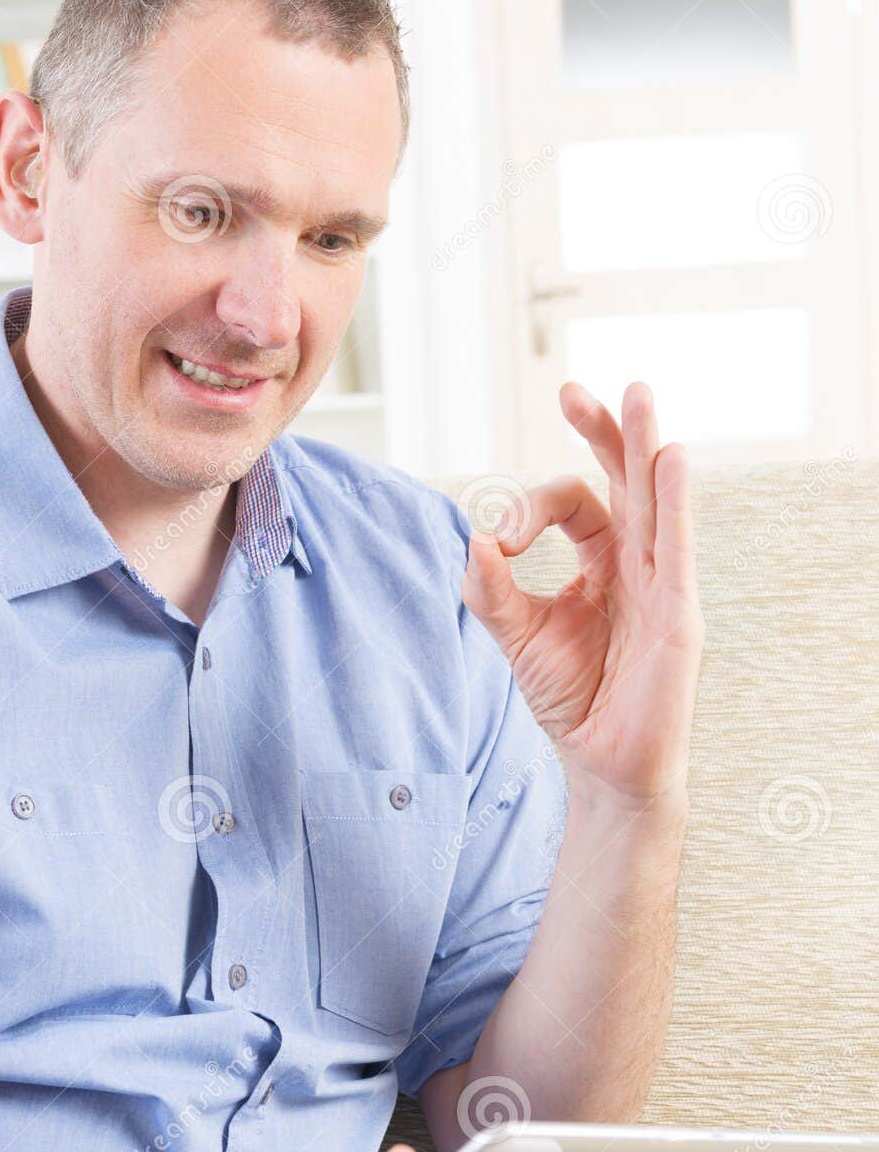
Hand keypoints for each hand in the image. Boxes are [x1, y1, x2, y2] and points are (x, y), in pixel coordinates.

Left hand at [462, 381, 703, 809]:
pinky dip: (674, 503)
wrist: (603, 763)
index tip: (503, 541)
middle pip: (625, 479)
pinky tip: (671, 460)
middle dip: (604, 431)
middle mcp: (637, 562)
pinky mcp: (678, 614)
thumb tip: (473, 539)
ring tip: (638, 394)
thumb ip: (491, 591)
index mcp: (602, 561)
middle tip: (573, 389)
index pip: (574, 503)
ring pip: (655, 501)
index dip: (531, 510)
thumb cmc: (571, 698)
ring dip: (646, 446)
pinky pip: (677, 549)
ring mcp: (663, 584)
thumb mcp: (518, 637)